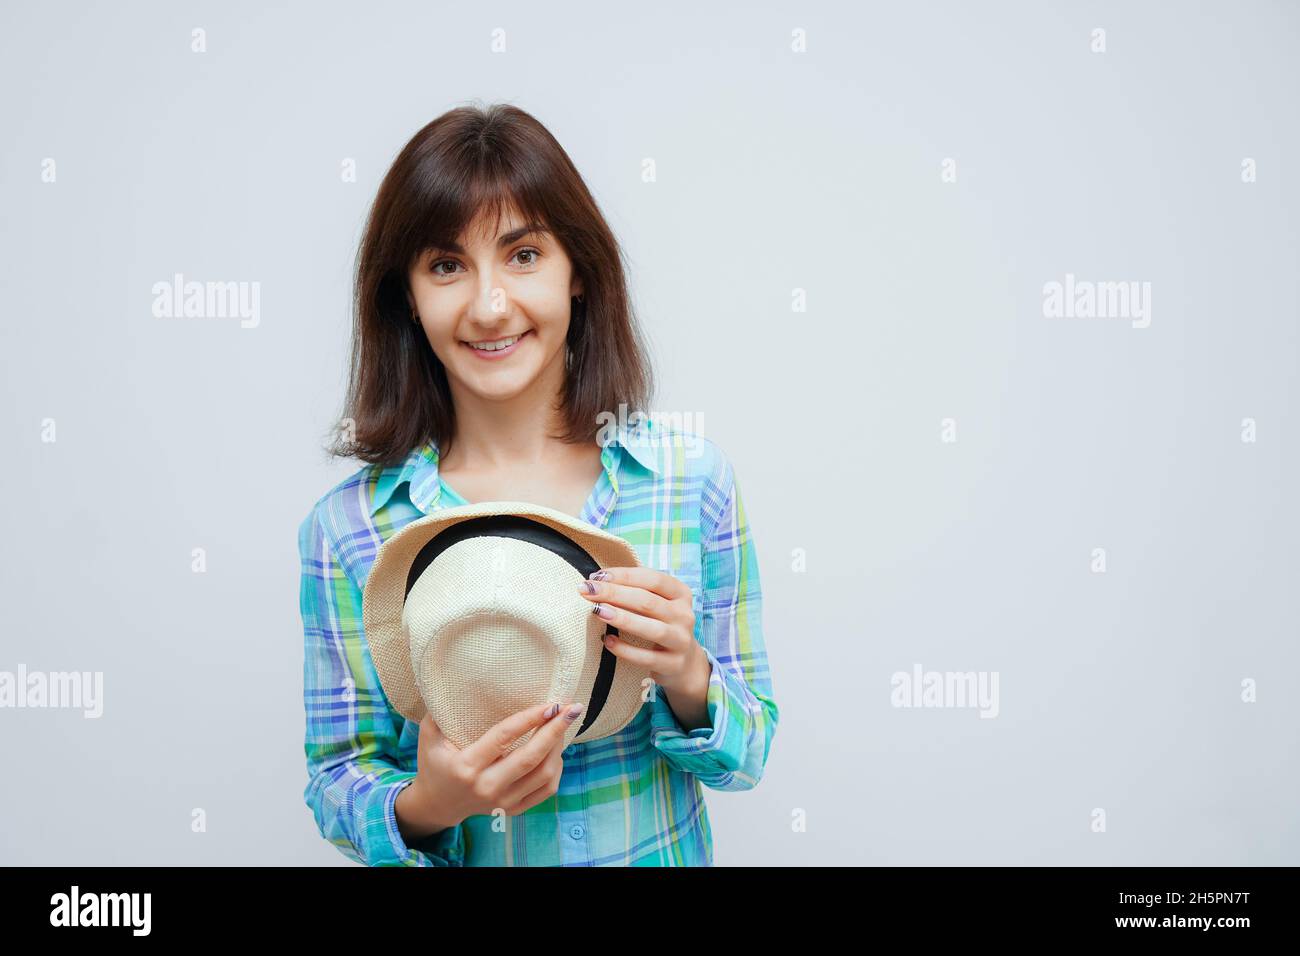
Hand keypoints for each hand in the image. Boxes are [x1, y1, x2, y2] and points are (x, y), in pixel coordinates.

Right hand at [395, 700, 585, 843]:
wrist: (437, 805)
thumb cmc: (434, 763)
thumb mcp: (429, 737)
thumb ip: (439, 710)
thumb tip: (453, 677)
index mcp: (467, 766)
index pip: (504, 738)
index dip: (530, 719)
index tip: (551, 703)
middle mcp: (487, 787)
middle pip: (531, 758)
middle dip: (556, 730)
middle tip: (572, 708)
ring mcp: (502, 802)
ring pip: (544, 775)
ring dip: (558, 747)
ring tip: (564, 724)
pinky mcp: (513, 810)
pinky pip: (546, 790)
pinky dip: (557, 768)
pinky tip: (557, 750)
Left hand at [577, 567, 711, 725]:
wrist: (685, 663)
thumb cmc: (661, 624)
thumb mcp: (658, 604)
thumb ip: (635, 590)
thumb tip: (597, 580)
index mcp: (680, 594)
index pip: (652, 579)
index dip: (624, 576)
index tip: (597, 576)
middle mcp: (684, 615)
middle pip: (647, 601)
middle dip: (614, 594)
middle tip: (587, 591)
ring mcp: (681, 641)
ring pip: (651, 628)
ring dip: (622, 618)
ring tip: (597, 611)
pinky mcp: (673, 664)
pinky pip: (646, 657)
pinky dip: (625, 649)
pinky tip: (607, 641)